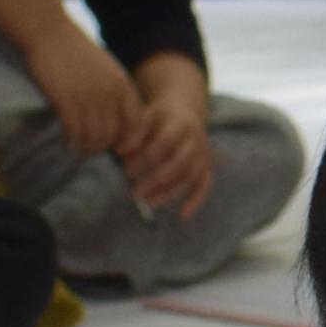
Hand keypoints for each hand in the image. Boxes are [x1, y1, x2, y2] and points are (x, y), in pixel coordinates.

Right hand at [25, 25, 139, 156]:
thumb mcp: (106, 69)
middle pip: (114, 135)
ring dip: (86, 148)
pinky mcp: (66, 100)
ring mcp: (88, 97)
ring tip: (78, 148)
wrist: (49, 31)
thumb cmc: (75, 51)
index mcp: (123, 84)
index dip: (129, 142)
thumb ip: (115, 91)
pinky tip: (66, 141)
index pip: (135, 125)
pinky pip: (75, 133)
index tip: (117, 148)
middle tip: (91, 148)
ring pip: (94, 138)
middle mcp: (110, 93)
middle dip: (103, 147)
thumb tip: (119, 122)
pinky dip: (72, 142)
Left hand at [112, 65, 215, 217]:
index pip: (164, 144)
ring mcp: (203, 154)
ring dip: (170, 192)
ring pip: (190, 177)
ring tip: (148, 203)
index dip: (145, 158)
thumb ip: (133, 132)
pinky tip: (183, 215)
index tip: (125, 169)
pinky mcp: (206, 166)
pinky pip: (204, 185)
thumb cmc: (159, 117)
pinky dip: (196, 200)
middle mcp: (195, 140)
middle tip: (135, 193)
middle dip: (156, 180)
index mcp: (180, 124)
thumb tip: (119, 151)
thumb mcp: (146, 116)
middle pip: (179, 163)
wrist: (186, 111)